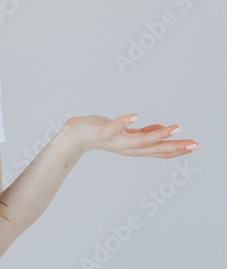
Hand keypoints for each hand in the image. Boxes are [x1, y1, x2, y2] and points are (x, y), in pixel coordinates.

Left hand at [60, 114, 198, 158]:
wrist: (73, 137)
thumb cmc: (100, 133)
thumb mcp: (125, 134)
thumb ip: (143, 133)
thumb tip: (162, 129)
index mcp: (133, 149)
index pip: (159, 152)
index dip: (177, 150)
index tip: (195, 146)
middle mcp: (126, 148)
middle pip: (154, 149)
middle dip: (175, 147)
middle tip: (194, 144)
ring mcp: (114, 141)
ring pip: (140, 141)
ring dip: (158, 134)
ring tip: (174, 128)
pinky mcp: (102, 131)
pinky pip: (115, 127)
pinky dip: (125, 122)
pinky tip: (136, 116)